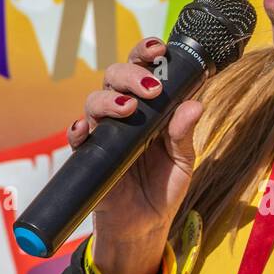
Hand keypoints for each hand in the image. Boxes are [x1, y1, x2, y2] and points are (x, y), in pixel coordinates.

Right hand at [67, 35, 203, 244]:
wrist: (146, 225)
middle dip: (131, 74)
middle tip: (150, 89)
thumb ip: (184, 133)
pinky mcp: (89, 157)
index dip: (145, 53)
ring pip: (95, 101)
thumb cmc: (164, 188)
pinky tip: (85, 128)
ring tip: (128, 109)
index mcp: (148, 109)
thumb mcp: (182, 161)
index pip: (142, 70)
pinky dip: (78, 130)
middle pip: (115, 77)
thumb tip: (196, 104)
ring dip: (110, 99)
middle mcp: (122, 115)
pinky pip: (77, 137)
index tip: (159, 49)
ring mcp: (104, 134)